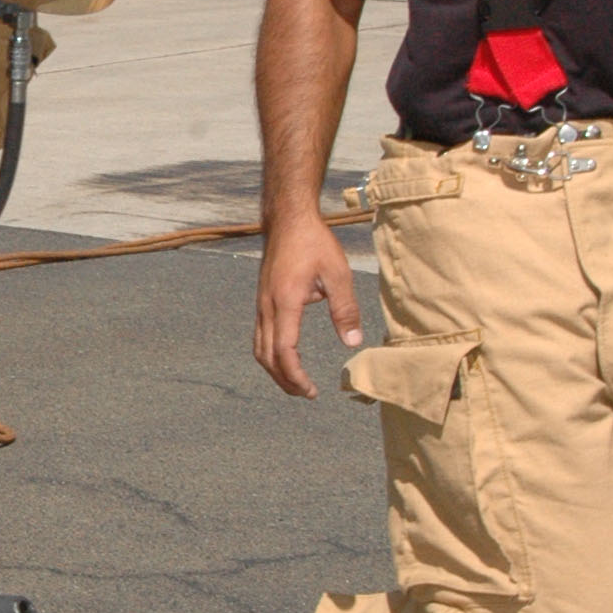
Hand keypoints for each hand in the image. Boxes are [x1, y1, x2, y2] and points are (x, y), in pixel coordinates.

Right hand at [254, 210, 364, 397]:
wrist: (288, 219)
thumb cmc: (314, 242)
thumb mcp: (337, 273)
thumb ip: (345, 308)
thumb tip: (352, 341)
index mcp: (285, 302)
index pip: (284, 350)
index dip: (295, 375)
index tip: (311, 390)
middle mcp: (267, 306)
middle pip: (267, 356)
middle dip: (285, 380)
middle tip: (307, 393)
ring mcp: (261, 304)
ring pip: (260, 348)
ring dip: (275, 370)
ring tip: (296, 382)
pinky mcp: (263, 300)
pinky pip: (260, 336)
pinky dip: (270, 355)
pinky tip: (286, 357)